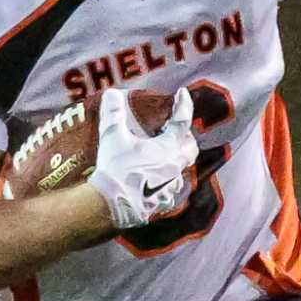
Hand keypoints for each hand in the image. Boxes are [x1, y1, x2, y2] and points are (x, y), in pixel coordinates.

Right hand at [87, 87, 198, 229]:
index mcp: (167, 149)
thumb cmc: (116, 170)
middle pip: (190, 149)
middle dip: (185, 138)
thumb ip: (113, 114)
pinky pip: (169, 189)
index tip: (182, 94)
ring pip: (181, 170)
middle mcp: (175, 167)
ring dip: (174, 160)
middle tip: (172, 131)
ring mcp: (170, 187)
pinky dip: (164, 180)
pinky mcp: (161, 202)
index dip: (184, 105)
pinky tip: (151, 180)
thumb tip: (112, 94)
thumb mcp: (112, 138)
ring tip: (159, 156)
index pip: (182, 122)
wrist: (111, 206)